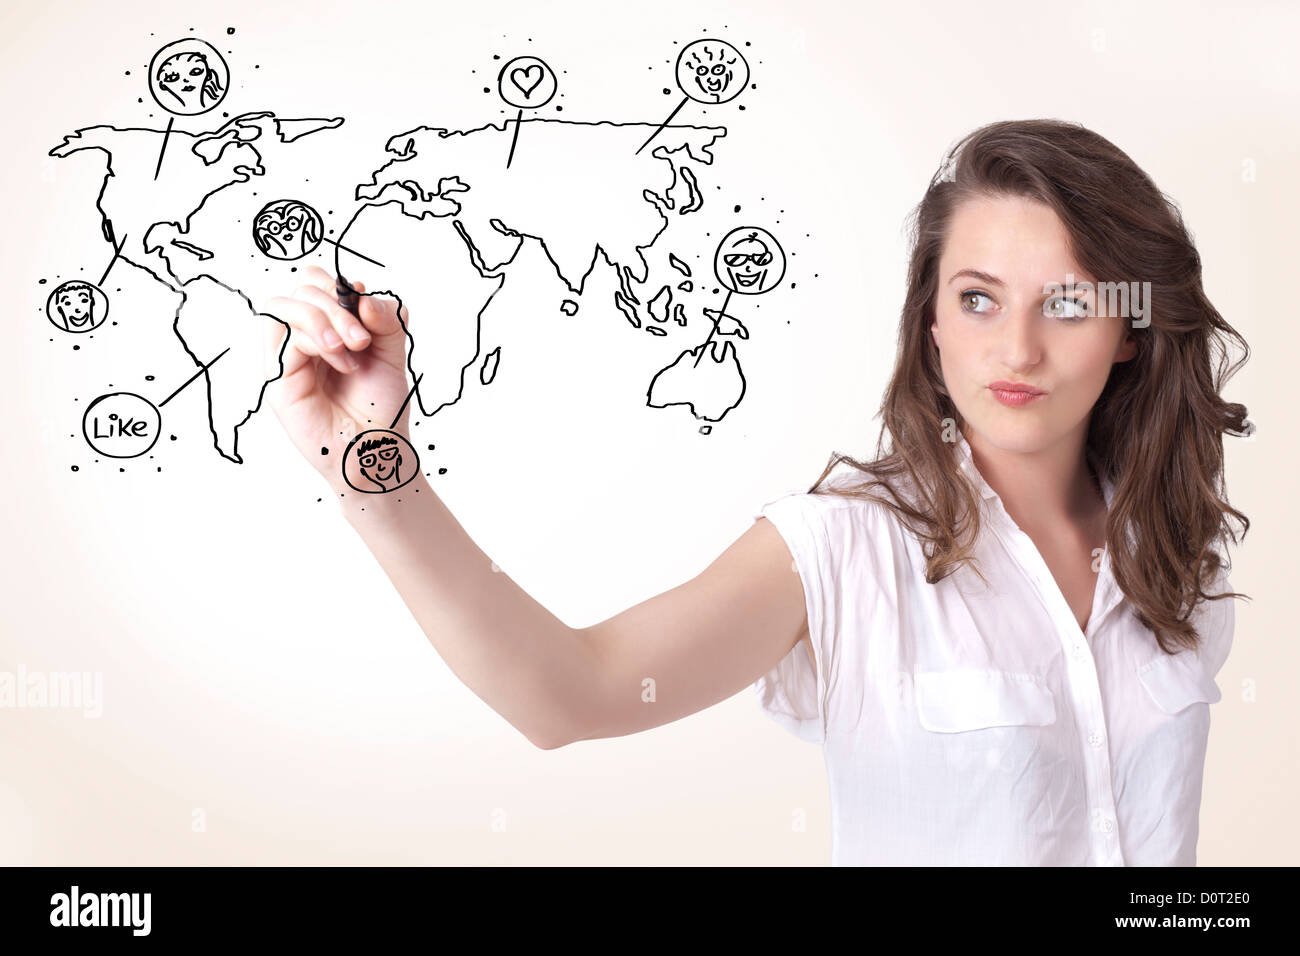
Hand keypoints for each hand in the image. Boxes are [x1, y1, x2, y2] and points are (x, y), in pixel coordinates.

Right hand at [263, 265, 413, 483]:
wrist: (378, 448)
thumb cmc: (380, 405)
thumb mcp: (393, 352)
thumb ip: (385, 318)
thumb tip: (361, 293)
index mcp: (324, 327)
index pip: (312, 281)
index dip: (336, 284)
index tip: (367, 308)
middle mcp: (300, 339)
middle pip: (298, 288)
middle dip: (334, 302)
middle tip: (363, 336)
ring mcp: (286, 359)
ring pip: (282, 306)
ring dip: (322, 317)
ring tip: (353, 346)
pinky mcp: (278, 381)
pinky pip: (287, 340)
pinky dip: (318, 342)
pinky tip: (344, 364)